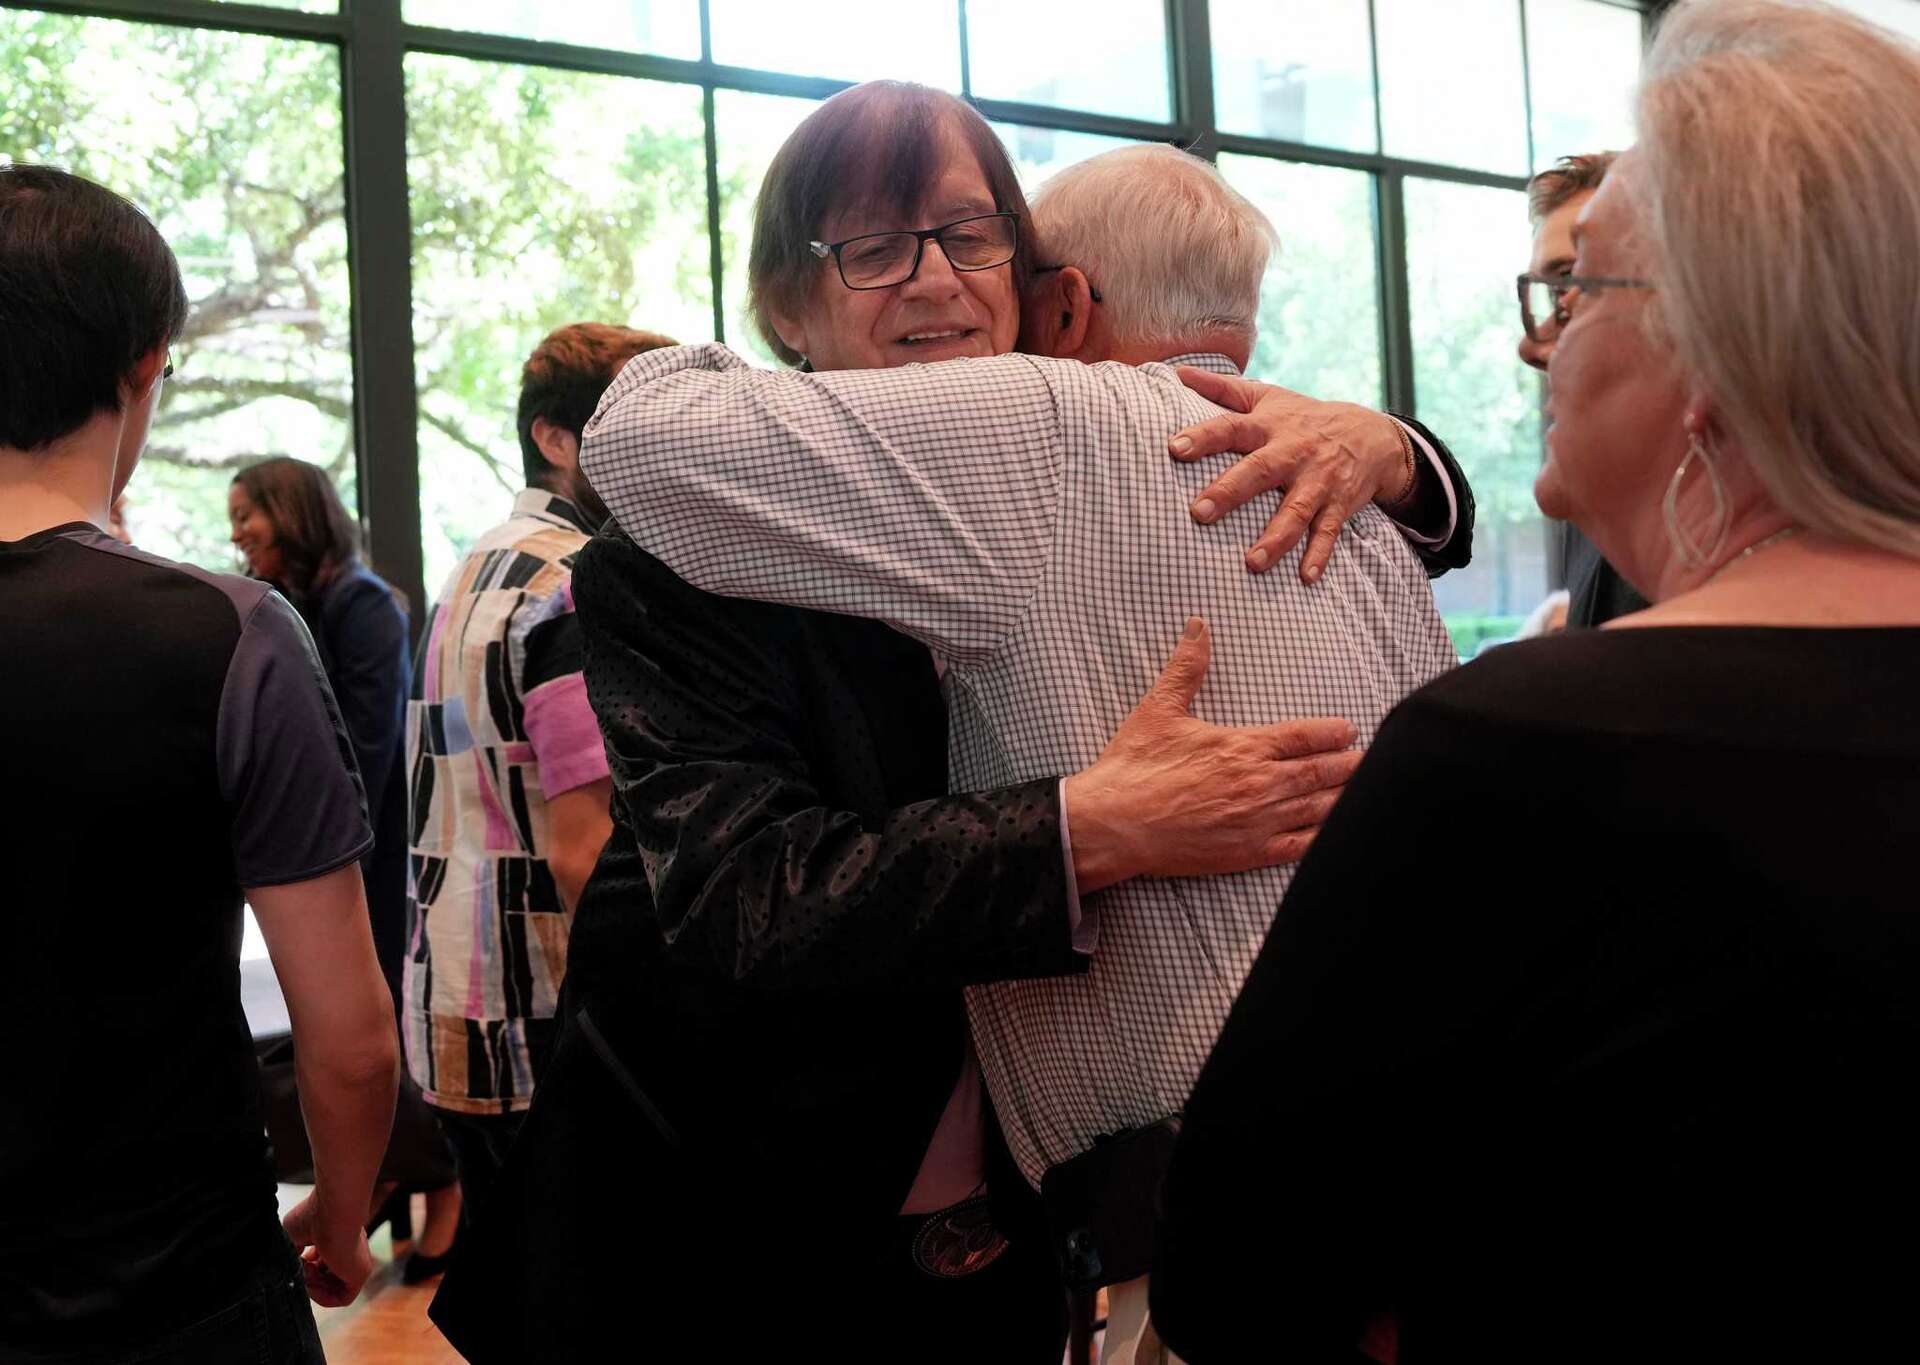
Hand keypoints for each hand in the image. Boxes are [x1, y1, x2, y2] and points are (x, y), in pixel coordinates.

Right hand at [283, 1191, 375, 1306]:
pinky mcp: (361, 1274)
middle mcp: (349, 1250)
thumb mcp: (292, 1234)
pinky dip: (324, 1297)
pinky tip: (313, 1284)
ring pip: (332, 1288)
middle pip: (326, 1276)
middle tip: (300, 1267)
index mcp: (337, 1238)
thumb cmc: (312, 1216)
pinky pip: (343, 1298)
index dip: (305, 1266)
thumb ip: (291, 1253)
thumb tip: (288, 1268)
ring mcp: (356, 1262)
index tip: (296, 1260)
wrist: (332, 1213)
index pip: (322, 1261)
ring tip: (306, 1271)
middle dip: (308, 1277)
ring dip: (313, 1286)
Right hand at [1062, 618, 1362, 893]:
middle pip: (1321, 773)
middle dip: (1350, 765)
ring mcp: (1257, 822)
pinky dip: (1323, 838)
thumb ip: (1187, 668)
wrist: (1113, 823)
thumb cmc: (1134, 767)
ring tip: (1366, 792)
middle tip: (1371, 760)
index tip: (1349, 730)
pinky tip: (1336, 834)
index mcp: (1242, 747)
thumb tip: (1198, 626)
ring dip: (1345, 798)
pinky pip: (1299, 847)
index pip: (1303, 737)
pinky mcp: (1247, 853)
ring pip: (1318, 809)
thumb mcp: (1159, 710)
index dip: (1333, 733)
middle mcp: (1259, 784)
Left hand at [1169, 367, 1414, 583]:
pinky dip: (1320, 555)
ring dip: (1276, 537)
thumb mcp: (1266, 397)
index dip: (1204, 436)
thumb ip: (1221, 389)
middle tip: (1198, 514)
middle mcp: (1293, 452)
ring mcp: (1318, 480)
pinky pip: (1329, 532)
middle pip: (1259, 471)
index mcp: (1270, 426)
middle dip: (1230, 492)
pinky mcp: (1339, 505)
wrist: (1370, 434)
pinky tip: (1306, 578)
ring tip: (1252, 563)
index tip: (1174, 448)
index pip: (1231, 427)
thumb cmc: (1303, 417)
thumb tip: (1176, 372)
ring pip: (1296, 510)